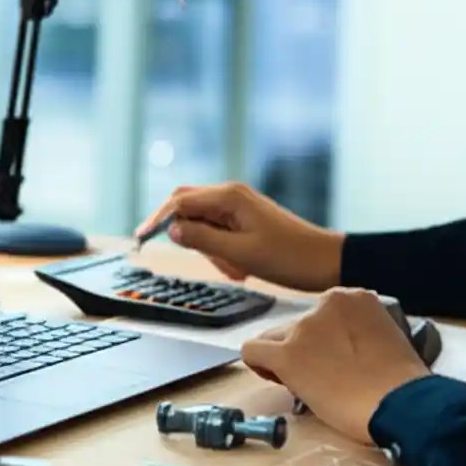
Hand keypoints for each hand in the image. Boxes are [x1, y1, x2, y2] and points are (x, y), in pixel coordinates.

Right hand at [134, 182, 343, 290]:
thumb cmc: (288, 257)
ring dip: (210, 250)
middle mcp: (231, 195)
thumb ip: (202, 239)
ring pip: (202, 224)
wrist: (326, 261)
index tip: (140, 239)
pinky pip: (219, 232)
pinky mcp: (245, 219)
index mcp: (229, 197)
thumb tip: (172, 230)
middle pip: (187, 207)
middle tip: (209, 263)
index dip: (157, 220)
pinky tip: (241, 268)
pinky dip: (222, 252)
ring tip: (236, 270)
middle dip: (187, 237)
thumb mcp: (240, 253)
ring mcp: (239, 206)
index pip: (179, 201)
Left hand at [241, 288, 432, 443]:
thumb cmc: (402, 383)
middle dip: (305, 350)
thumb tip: (338, 350)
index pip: (322, 315)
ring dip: (287, 359)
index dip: (324, 340)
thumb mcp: (386, 337)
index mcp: (355, 296)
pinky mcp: (287, 354)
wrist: (401, 405)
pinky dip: (259, 365)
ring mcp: (305, 327)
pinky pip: (253, 351)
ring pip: (275, 339)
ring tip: (310, 385)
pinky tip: (276, 378)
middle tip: (324, 378)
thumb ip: (358, 332)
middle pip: (298, 326)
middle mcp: (327, 302)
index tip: (336, 360)